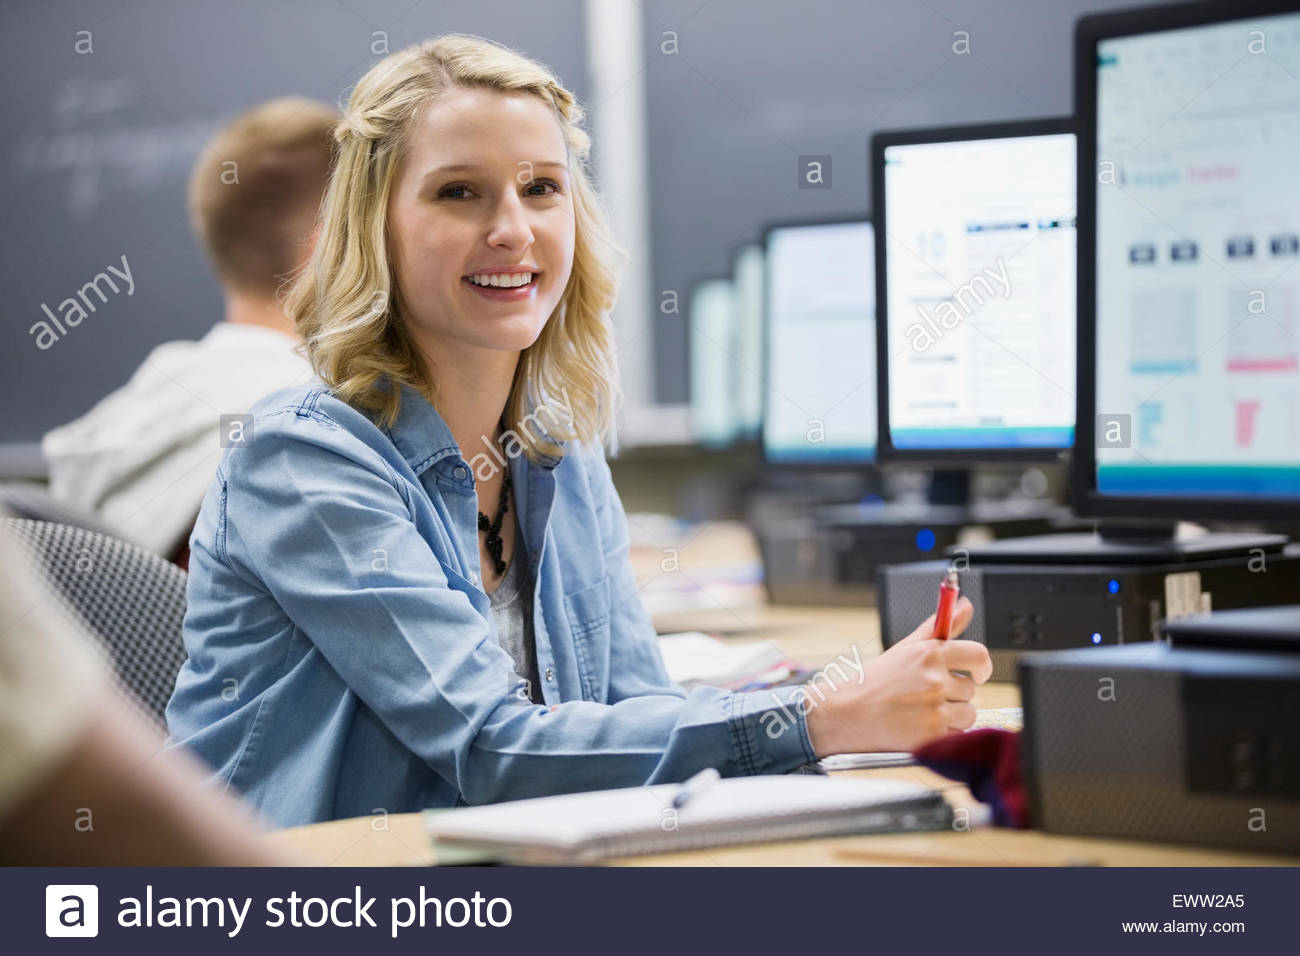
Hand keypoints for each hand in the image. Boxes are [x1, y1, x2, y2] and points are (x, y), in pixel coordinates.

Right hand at [803, 597, 991, 756]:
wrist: (846, 713)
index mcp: (929, 654)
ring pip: (968, 713)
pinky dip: (943, 732)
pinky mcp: (932, 735)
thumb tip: (965, 604)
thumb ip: (939, 627)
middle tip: (924, 695)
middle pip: (970, 689)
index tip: (978, 673)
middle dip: (953, 694)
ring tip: (921, 712)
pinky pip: (957, 733)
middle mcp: (934, 680)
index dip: (982, 666)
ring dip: (951, 715)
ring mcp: (934, 709)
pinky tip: (920, 726)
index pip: (978, 655)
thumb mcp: (905, 649)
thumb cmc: (875, 681)